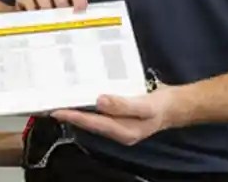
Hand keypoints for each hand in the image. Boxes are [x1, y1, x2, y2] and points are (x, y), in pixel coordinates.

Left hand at [50, 85, 181, 146]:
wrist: (176, 106)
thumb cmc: (161, 106)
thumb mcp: (145, 106)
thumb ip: (123, 105)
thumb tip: (99, 101)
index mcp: (123, 132)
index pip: (93, 124)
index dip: (73, 117)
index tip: (56, 111)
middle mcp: (118, 130)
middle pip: (90, 123)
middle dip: (72, 115)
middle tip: (52, 105)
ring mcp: (119, 124)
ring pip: (94, 118)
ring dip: (79, 110)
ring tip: (63, 100)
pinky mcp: (120, 116)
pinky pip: (101, 112)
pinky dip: (90, 105)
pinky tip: (84, 96)